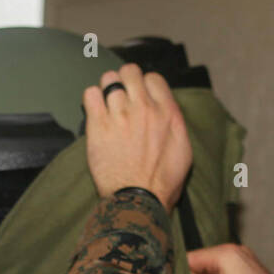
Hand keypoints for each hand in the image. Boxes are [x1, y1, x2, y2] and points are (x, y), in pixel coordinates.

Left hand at [82, 63, 192, 209]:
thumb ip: (173, 124)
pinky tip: (95, 111)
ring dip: (107, 90)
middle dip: (125, 80)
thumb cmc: (163, 183)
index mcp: (167, 113)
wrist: (139, 201)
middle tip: (121, 96)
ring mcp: (120, 115)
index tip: (141, 96)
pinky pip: (90, 94)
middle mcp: (144, 108)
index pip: (153, 78)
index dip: (145, 85)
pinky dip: (91, 99)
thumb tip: (165, 111)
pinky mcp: (98, 126)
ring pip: (108, 80)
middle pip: (130, 72)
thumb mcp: (183, 150)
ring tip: (106, 104)